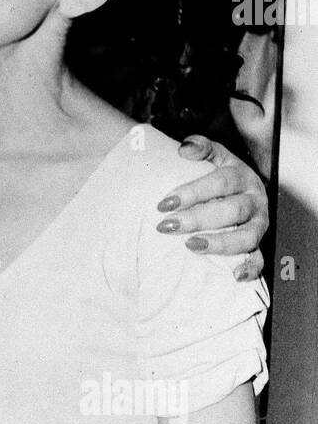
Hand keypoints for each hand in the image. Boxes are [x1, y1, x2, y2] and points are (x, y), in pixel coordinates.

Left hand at [157, 136, 268, 279]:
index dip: (193, 192)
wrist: (242, 192)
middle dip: (198, 219)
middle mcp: (255, 200)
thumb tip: (184, 148)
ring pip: (247, 236)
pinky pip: (260, 259)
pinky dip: (250, 268)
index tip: (164, 203)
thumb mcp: (215, 156)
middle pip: (231, 210)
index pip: (220, 182)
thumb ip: (201, 147)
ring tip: (191, 246)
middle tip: (168, 226)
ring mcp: (258, 224)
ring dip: (220, 243)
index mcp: (242, 176)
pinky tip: (235, 276)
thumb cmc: (222, 176)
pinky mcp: (259, 245)